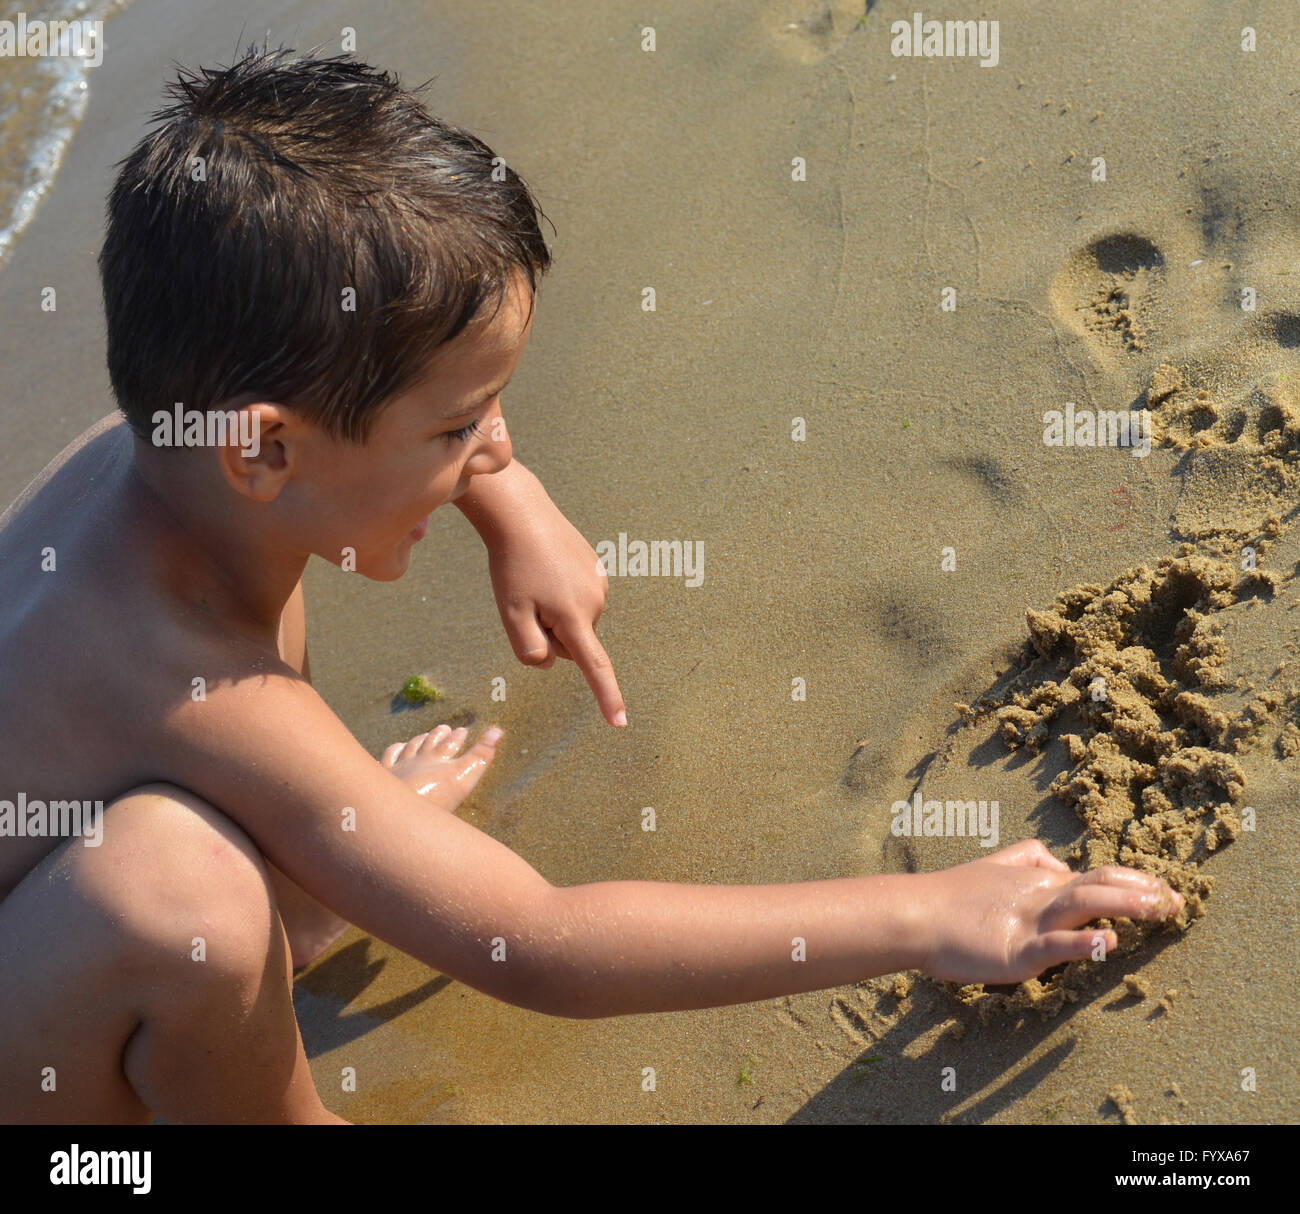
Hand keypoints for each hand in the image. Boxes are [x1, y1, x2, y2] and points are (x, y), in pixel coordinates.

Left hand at [460, 463, 624, 726]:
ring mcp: (600, 584)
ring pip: (575, 621)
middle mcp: (596, 602)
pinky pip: (577, 600)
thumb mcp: (510, 614)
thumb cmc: (511, 566)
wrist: (522, 514)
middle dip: (550, 633)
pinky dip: (561, 594)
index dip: (607, 698)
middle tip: (526, 600)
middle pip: (572, 643)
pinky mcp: (597, 570)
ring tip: (534, 580)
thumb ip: (529, 649)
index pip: (594, 668)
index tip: (619, 723)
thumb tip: (551, 661)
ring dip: (554, 612)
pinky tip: (546, 570)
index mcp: (575, 616)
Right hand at [914, 840, 1183, 984]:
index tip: (1167, 889)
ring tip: (1158, 907)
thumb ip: (1028, 860)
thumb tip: (1062, 864)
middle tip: (1179, 900)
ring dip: (1125, 905)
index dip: (1136, 879)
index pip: (1099, 875)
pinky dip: (1083, 943)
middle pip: (1101, 886)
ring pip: (1085, 907)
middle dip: (1144, 892)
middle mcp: (1042, 897)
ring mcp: (1030, 922)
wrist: (916, 914)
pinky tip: (1107, 942)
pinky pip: (1054, 945)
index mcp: (1041, 883)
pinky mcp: (1016, 951)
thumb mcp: (994, 867)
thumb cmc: (951, 897)